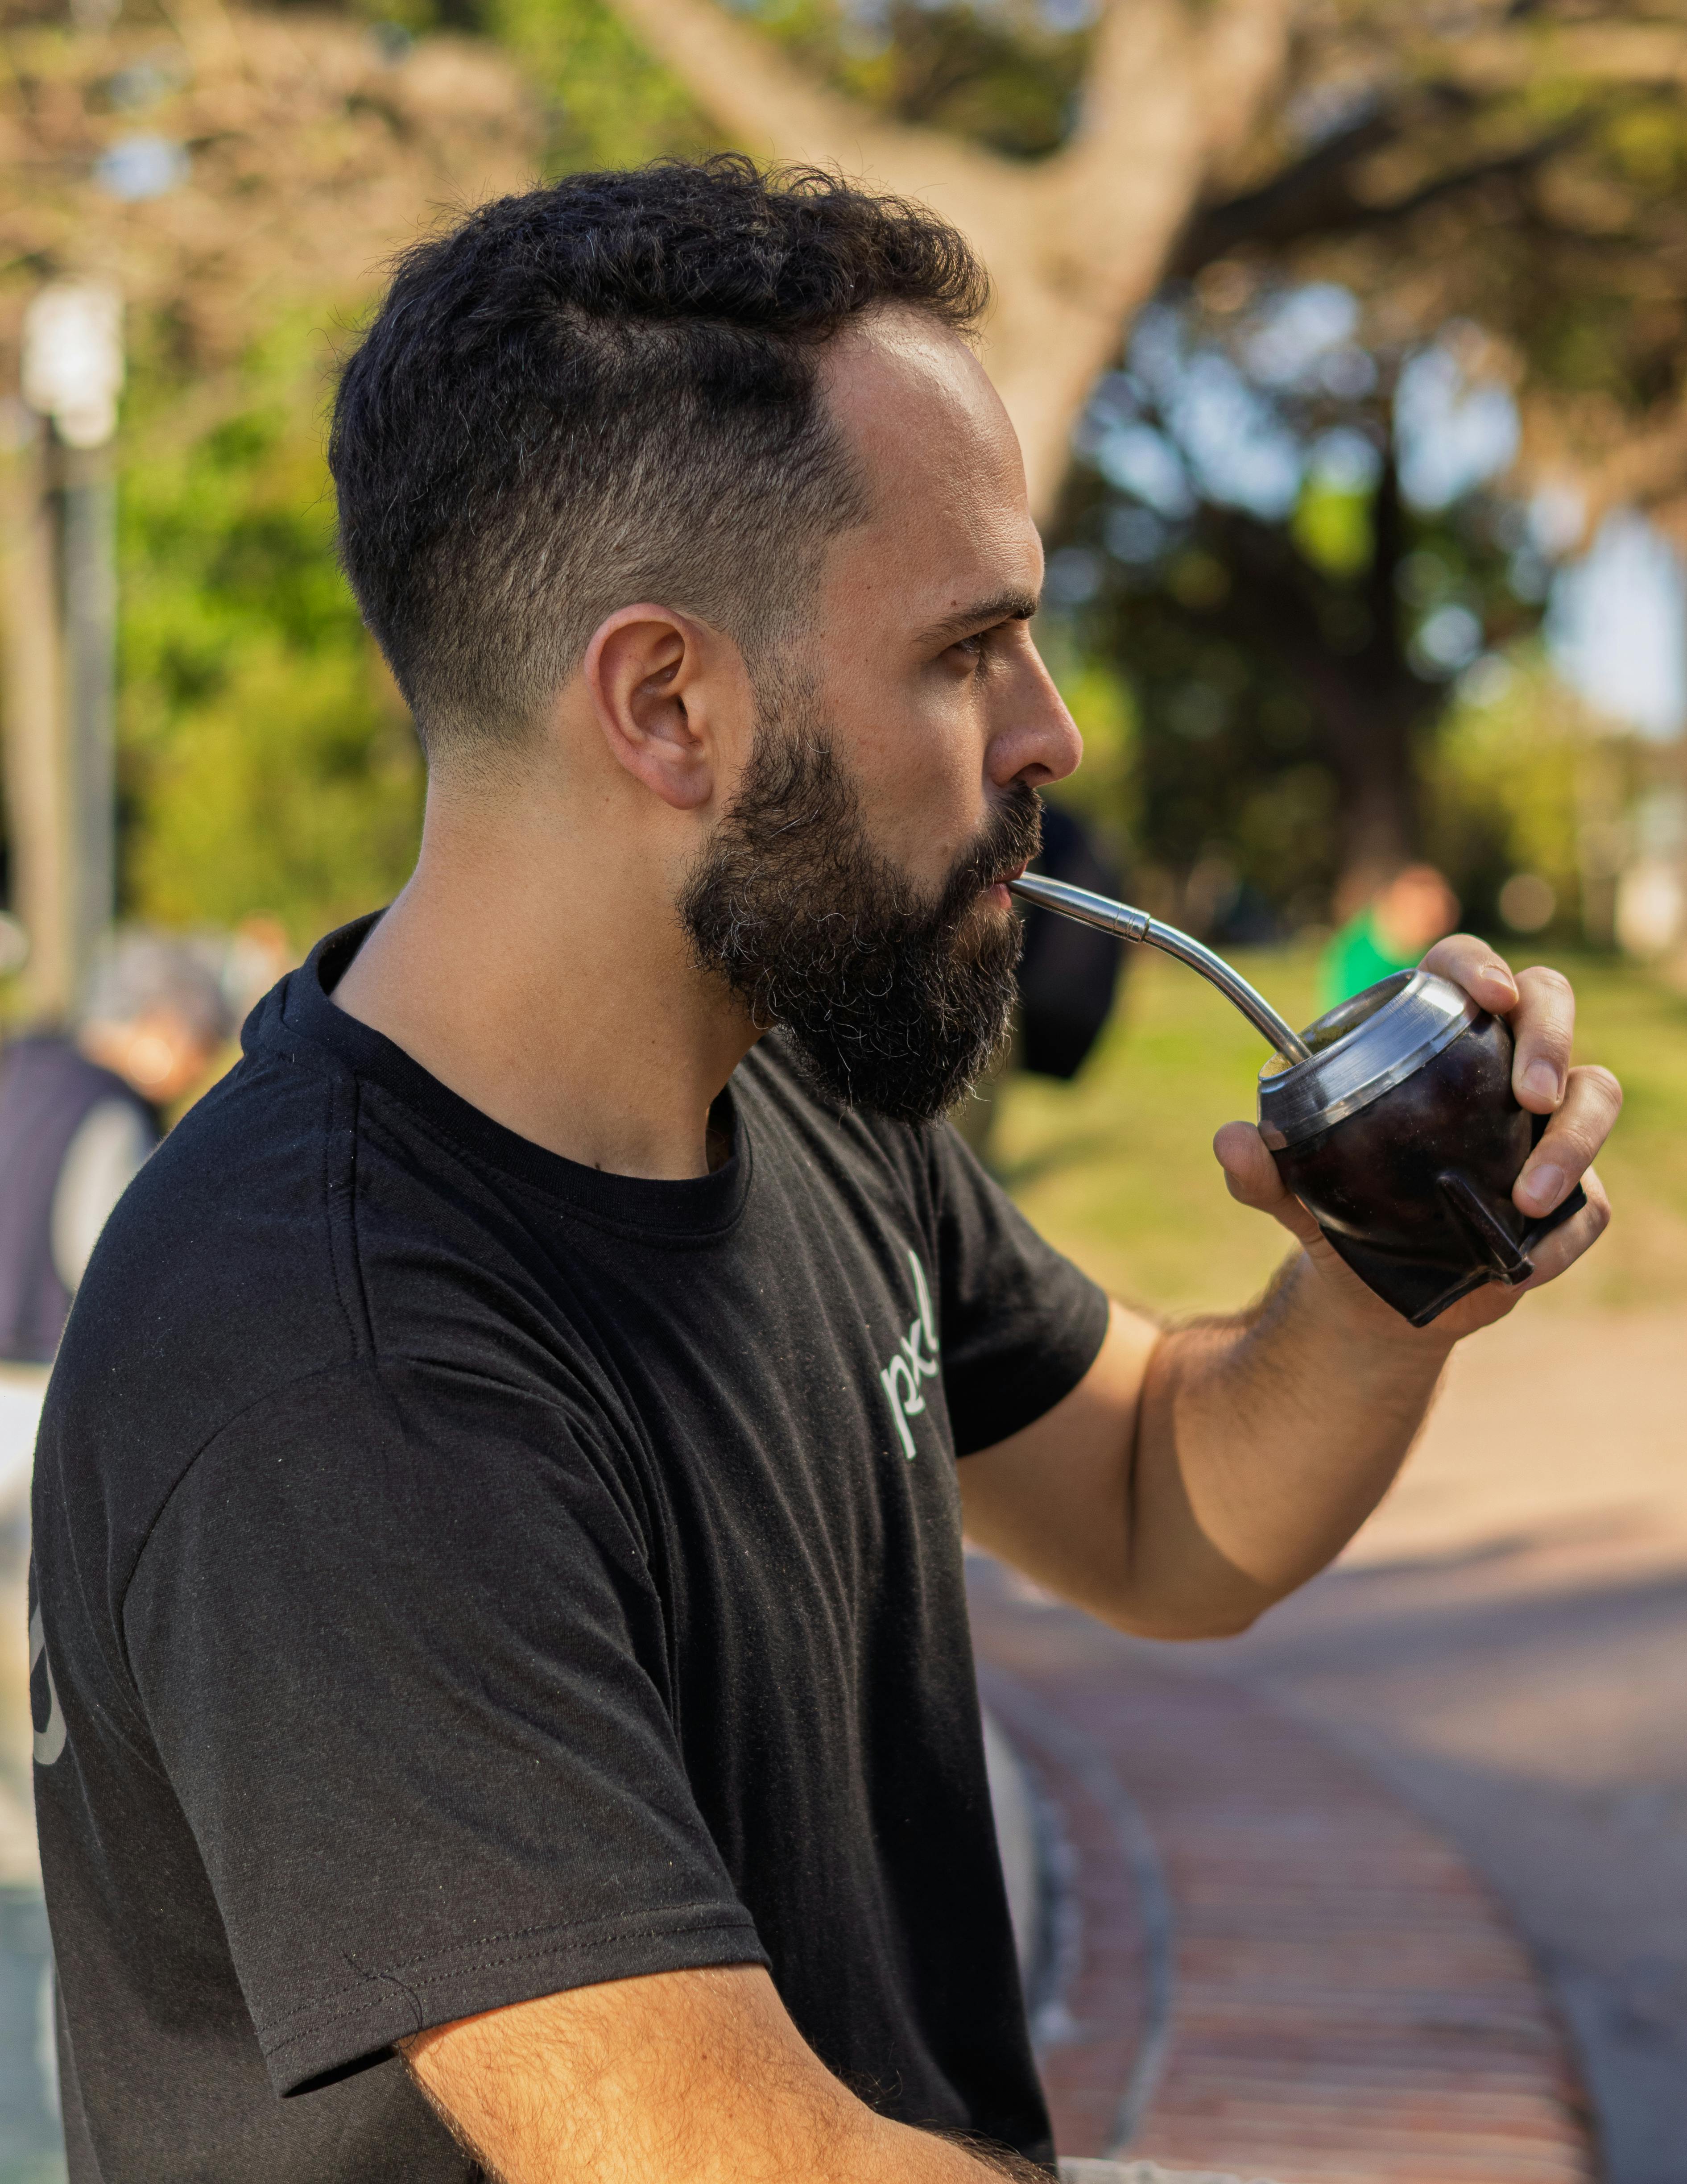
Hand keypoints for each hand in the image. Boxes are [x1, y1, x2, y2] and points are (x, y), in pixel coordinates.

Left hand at [1212, 936, 1620, 1342]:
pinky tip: (1530, 1257)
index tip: (1488, 994)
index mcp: (1431, 1040)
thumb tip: (1232, 1142)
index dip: (1482, 967)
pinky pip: (1591, 1202)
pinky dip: (1568, 1226)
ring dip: (1573, 1138)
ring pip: (1595, 1094)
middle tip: (1529, 1093)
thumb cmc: (1337, 1214)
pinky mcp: (1568, 1196)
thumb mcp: (1292, 1193)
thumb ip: (1261, 1170)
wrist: (1370, 1295)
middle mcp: (1497, 1070)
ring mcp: (1540, 1130)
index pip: (1462, 971)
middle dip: (1552, 1038)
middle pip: (1550, 1009)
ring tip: (1528, 1194)